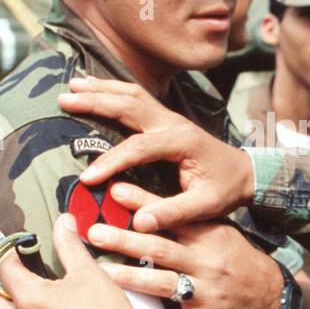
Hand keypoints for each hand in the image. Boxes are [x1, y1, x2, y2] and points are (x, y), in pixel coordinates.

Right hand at [58, 77, 253, 231]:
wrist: (245, 173)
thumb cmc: (225, 190)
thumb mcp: (206, 206)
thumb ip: (173, 212)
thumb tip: (139, 223)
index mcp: (182, 142)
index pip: (138, 148)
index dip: (110, 161)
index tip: (87, 178)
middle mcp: (174, 123)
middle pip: (129, 104)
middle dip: (95, 102)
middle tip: (64, 100)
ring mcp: (169, 118)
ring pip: (131, 94)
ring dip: (101, 89)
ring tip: (71, 85)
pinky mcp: (165, 120)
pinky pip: (136, 98)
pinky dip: (112, 90)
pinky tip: (94, 87)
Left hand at [88, 181, 283, 308]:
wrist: (269, 294)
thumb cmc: (234, 257)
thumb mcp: (218, 231)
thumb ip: (185, 220)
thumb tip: (143, 206)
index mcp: (207, 236)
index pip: (171, 216)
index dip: (142, 203)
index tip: (114, 192)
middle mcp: (205, 262)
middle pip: (160, 249)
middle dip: (124, 241)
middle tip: (95, 233)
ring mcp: (205, 292)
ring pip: (162, 284)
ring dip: (130, 278)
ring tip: (100, 273)